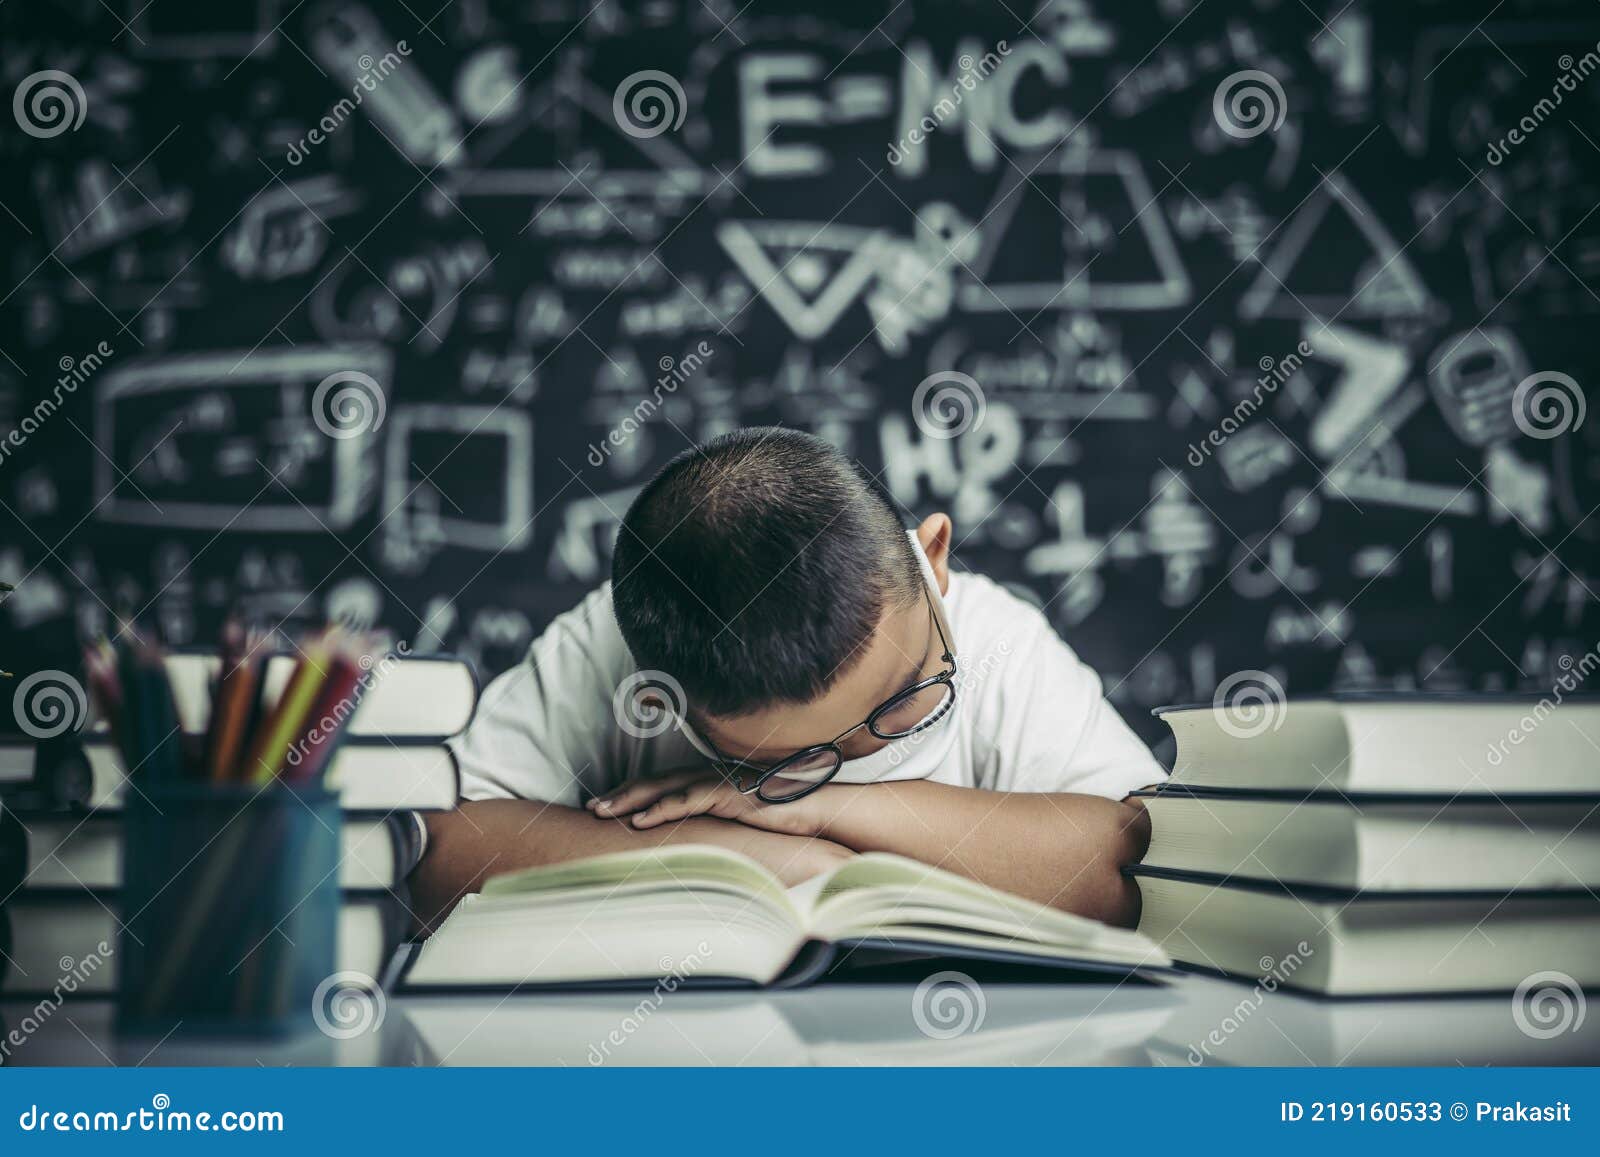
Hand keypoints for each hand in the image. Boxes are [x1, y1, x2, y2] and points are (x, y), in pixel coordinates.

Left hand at [586, 770, 837, 838]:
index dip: (631, 793)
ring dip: (628, 800)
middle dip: (618, 794)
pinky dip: (661, 808)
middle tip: (589, 809)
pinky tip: (640, 820)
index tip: (603, 806)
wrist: (817, 809)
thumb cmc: (781, 818)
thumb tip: (697, 846)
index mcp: (708, 782)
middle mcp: (708, 777)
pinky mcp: (728, 794)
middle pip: (653, 782)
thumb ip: (716, 826)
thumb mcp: (740, 822)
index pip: (660, 785)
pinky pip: (688, 800)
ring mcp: (717, 783)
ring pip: (663, 788)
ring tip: (601, 812)